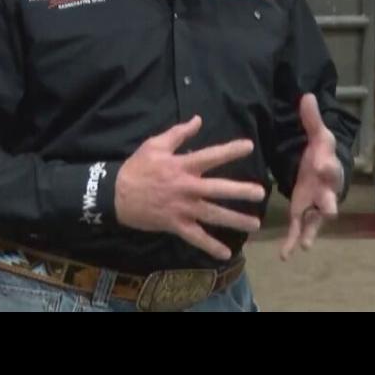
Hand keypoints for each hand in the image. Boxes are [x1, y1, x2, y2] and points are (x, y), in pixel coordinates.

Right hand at [115, 115, 265, 260]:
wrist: (114, 195)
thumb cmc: (137, 168)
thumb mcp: (154, 145)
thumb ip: (179, 133)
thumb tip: (198, 120)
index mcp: (182, 166)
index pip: (210, 156)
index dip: (229, 151)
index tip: (249, 146)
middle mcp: (186, 188)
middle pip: (217, 189)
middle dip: (239, 191)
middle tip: (260, 192)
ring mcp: (182, 208)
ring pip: (212, 215)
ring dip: (234, 220)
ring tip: (255, 225)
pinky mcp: (175, 225)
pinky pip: (195, 237)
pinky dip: (210, 247)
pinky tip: (226, 254)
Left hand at [280, 94, 343, 260]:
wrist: (322, 168)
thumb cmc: (321, 151)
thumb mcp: (317, 133)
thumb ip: (312, 118)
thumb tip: (307, 94)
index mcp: (329, 167)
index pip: (331, 166)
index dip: (327, 165)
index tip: (321, 163)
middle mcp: (327, 189)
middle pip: (331, 198)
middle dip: (330, 204)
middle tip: (330, 210)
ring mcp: (316, 205)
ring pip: (317, 220)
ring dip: (313, 232)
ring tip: (308, 244)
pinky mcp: (304, 214)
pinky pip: (300, 230)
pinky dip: (293, 242)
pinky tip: (285, 255)